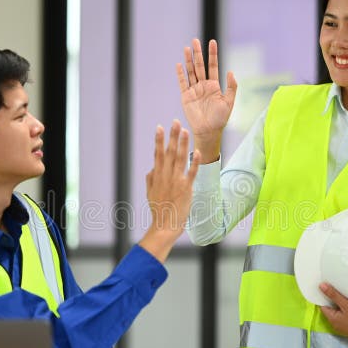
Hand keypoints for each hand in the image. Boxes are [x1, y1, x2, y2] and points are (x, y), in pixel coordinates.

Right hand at [139, 120, 199, 262]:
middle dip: (172, 136)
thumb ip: (150, 178)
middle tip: (175, 122)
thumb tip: (152, 168)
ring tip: (185, 131)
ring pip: (179, 159)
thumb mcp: (150, 193)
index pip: (158, 154)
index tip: (159, 127)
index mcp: (157, 176)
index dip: (159, 140)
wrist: (165, 225)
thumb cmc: (159, 209)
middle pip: (169, 152)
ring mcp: (176, 181)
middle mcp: (166, 176)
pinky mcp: (186, 189)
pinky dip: (194, 162)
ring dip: (182, 144)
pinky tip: (197, 152)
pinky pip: (191, 173)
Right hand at [175, 38, 236, 162]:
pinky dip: (180, 74)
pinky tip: (179, 64)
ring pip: (190, 72)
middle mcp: (203, 85)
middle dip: (198, 53)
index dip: (212, 54)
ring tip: (186, 48)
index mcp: (214, 85)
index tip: (212, 42)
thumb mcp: (229, 102)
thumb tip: (230, 71)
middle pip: (200, 66)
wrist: (208, 131)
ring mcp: (194, 90)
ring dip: (188, 60)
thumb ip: (231, 87)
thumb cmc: (220, 119)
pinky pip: (183, 83)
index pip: (213, 66)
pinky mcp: (186, 96)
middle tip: (195, 40)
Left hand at [318, 283, 347, 345]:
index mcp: (331, 318)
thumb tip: (321, 286)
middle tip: (336, 291)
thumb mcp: (346, 304)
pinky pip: (343, 317)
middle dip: (332, 301)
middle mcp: (334, 324)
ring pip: (337, 313)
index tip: (327, 289)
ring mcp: (341, 327)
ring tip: (344, 298)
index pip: (323, 305)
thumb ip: (334, 295)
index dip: (324, 297)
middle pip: (330, 309)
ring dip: (339, 306)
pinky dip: (345, 311)